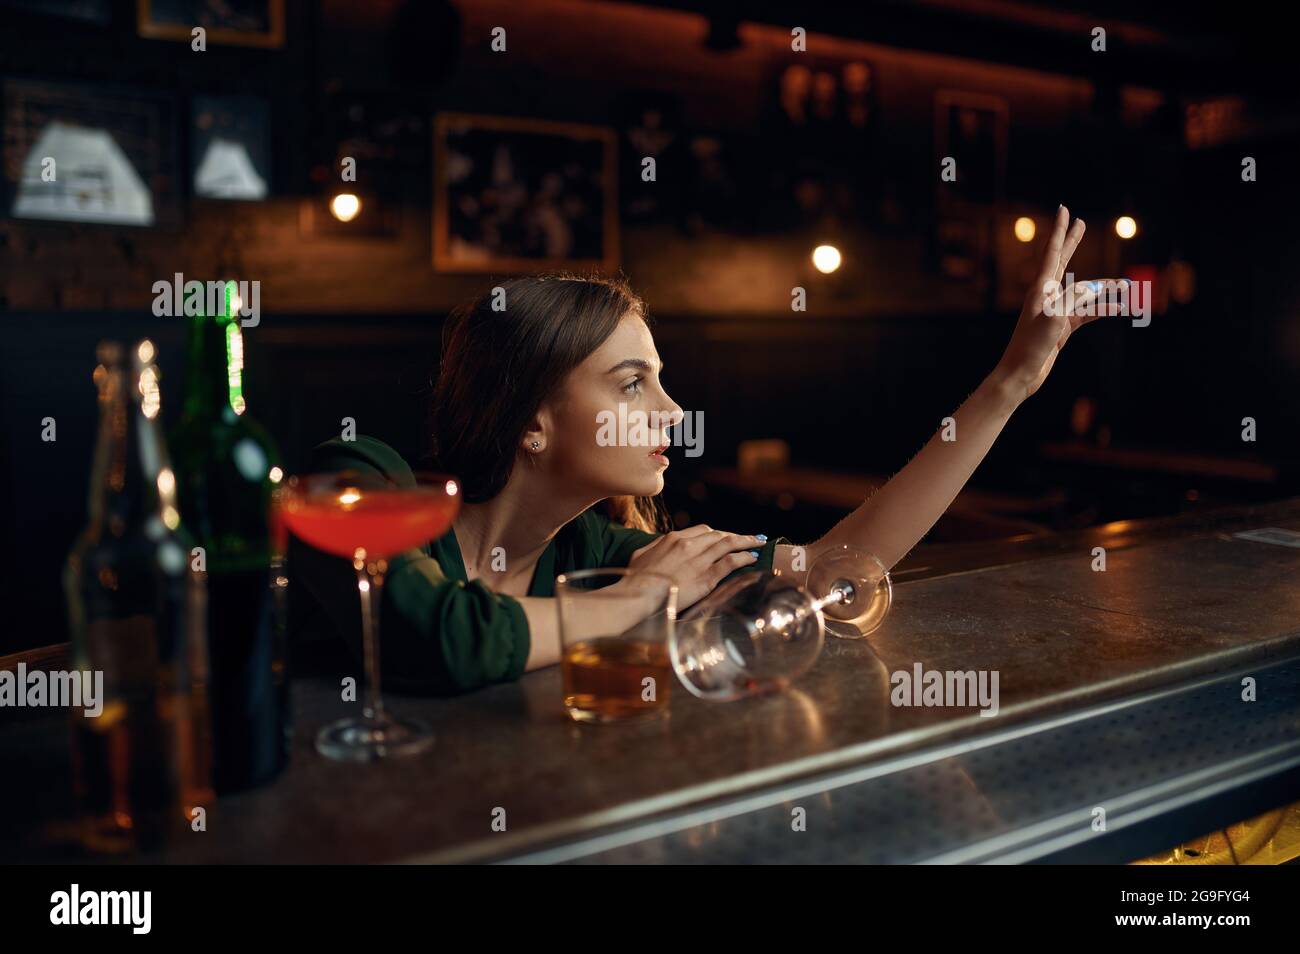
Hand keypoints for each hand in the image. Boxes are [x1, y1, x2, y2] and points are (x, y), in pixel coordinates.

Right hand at [625, 525, 762, 606]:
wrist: (638, 594)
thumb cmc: (634, 578)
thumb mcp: (641, 555)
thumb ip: (655, 548)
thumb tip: (660, 547)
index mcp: (674, 538)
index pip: (702, 530)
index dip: (718, 533)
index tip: (725, 537)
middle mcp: (689, 544)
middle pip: (718, 535)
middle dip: (735, 536)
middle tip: (748, 538)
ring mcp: (699, 560)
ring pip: (728, 544)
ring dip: (746, 542)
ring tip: (758, 543)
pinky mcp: (707, 577)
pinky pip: (731, 562)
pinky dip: (744, 557)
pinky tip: (753, 558)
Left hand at [995, 205, 1127, 402]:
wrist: (1019, 375)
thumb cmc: (1029, 347)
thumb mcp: (1053, 319)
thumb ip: (1072, 299)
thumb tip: (1093, 288)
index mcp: (1040, 289)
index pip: (1053, 252)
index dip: (1061, 231)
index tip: (1065, 209)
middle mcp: (1046, 296)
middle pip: (1063, 261)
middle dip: (1072, 242)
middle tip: (1080, 222)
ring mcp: (1054, 311)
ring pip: (1082, 291)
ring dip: (1103, 287)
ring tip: (1124, 284)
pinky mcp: (1061, 328)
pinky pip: (1085, 313)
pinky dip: (1101, 309)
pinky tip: (1117, 308)